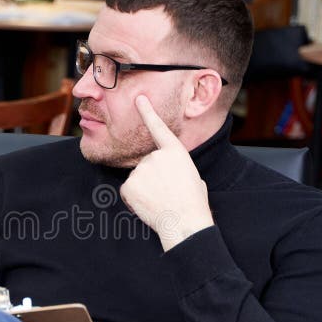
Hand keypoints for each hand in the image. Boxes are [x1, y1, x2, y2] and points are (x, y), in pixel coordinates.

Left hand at [119, 95, 213, 251]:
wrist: (185, 223)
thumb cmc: (193, 203)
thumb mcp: (193, 177)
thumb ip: (177, 168)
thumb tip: (169, 173)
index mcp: (176, 152)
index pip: (159, 127)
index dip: (148, 112)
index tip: (140, 98)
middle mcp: (156, 156)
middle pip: (147, 163)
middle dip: (153, 178)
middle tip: (167, 193)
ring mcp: (141, 169)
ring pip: (138, 178)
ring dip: (145, 189)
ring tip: (160, 200)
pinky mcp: (129, 184)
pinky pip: (129, 191)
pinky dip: (135, 200)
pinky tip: (148, 205)